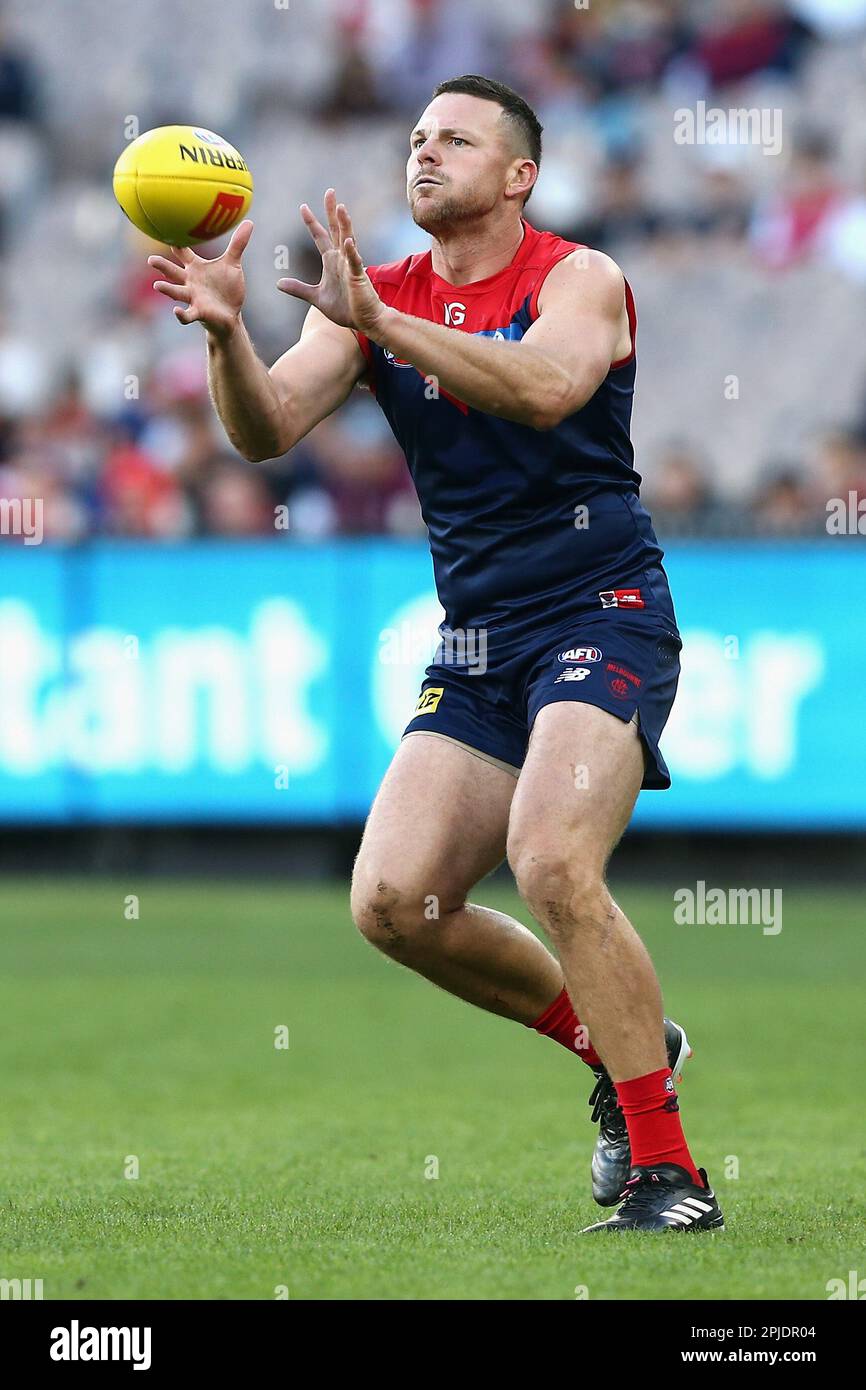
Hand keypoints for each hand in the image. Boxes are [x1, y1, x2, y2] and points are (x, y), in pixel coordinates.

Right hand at [148, 220, 252, 339]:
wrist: (231, 314)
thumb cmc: (227, 288)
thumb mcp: (233, 264)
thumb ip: (238, 244)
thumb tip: (249, 222)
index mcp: (196, 268)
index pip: (182, 252)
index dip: (175, 241)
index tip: (165, 229)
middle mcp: (190, 282)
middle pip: (173, 272)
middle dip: (162, 266)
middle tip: (150, 259)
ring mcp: (193, 297)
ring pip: (177, 292)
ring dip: (167, 289)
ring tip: (157, 286)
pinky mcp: (199, 312)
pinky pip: (188, 314)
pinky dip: (182, 314)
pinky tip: (176, 311)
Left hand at [277, 190, 386, 338]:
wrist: (364, 321)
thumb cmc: (345, 308)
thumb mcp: (315, 298)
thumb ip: (298, 289)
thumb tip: (278, 283)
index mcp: (331, 261)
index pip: (320, 236)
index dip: (312, 222)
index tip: (303, 207)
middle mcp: (341, 258)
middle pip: (336, 229)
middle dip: (332, 211)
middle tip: (329, 191)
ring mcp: (351, 266)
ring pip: (348, 239)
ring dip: (344, 224)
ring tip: (341, 207)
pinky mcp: (359, 277)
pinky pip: (355, 262)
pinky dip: (351, 252)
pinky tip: (348, 242)